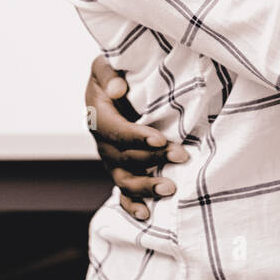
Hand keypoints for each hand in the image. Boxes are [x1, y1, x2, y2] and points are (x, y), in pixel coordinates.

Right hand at [85, 56, 185, 219]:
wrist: (108, 88)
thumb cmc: (112, 73)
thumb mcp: (104, 64)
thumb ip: (108, 74)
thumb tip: (118, 90)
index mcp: (98, 117)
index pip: (116, 131)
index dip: (137, 137)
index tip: (160, 140)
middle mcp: (102, 143)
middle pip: (125, 157)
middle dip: (153, 159)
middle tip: (181, 157)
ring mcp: (110, 160)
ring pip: (124, 180)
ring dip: (146, 187)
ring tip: (170, 189)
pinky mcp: (120, 169)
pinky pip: (122, 192)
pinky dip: (132, 205)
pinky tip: (146, 215)